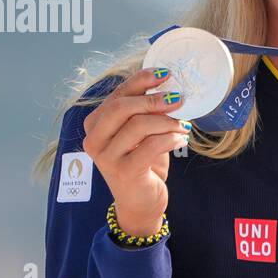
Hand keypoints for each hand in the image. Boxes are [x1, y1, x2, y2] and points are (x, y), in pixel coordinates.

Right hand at [81, 68, 189, 236]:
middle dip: (153, 100)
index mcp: (94, 124)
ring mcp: (106, 157)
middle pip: (122, 108)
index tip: (165, 74)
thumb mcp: (140, 134)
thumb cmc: (141, 163)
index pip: (117, 95)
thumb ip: (145, 113)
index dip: (140, 81)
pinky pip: (151, 146)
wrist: (140, 202)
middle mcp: (94, 139)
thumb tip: (168, 87)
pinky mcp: (124, 172)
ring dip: (167, 122)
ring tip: (184, 124)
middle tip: (179, 99)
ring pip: (138, 126)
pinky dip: (171, 139)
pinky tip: (182, 139)